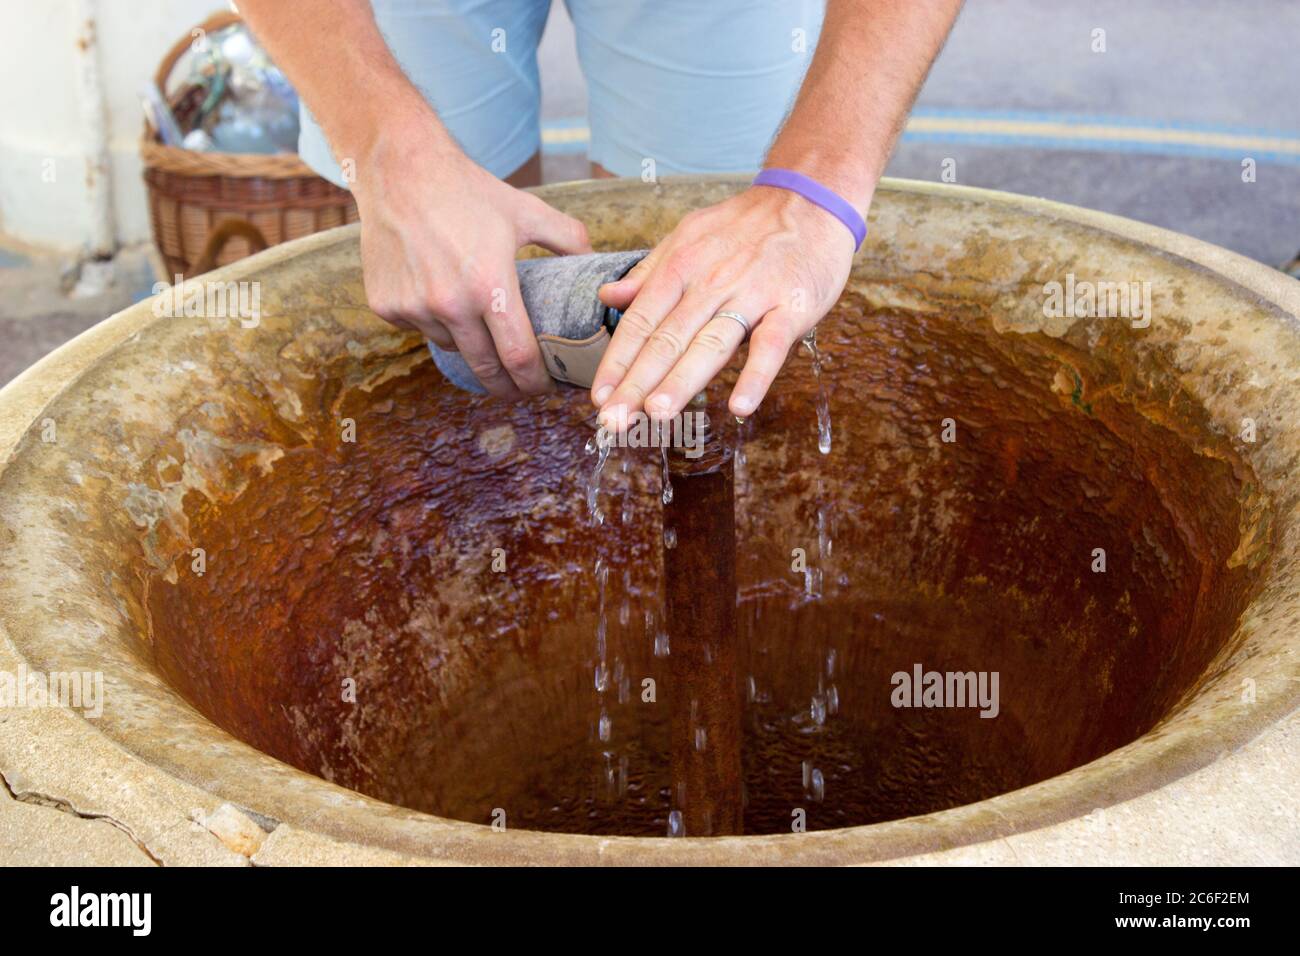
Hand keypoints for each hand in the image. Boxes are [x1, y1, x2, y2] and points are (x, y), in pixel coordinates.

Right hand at [353, 118, 591, 397]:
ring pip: (452, 347)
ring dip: (469, 346)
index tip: (543, 388)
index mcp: (490, 286)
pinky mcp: (387, 306)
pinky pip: (419, 328)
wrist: (399, 169)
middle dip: (506, 386)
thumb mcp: (526, 210)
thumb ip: (569, 239)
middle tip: (519, 387)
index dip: (535, 382)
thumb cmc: (468, 190)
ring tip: (480, 327)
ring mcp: (414, 308)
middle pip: (485, 369)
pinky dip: (433, 322)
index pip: (519, 357)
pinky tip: (439, 295)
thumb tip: (596, 263)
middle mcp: (450, 304)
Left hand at [590, 185, 857, 424]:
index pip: (640, 322)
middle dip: (637, 383)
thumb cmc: (746, 227)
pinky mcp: (791, 306)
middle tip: (614, 420)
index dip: (617, 362)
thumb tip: (608, 297)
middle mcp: (710, 282)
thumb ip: (650, 272)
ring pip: (711, 343)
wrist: (811, 198)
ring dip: (682, 380)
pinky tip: (739, 406)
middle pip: (667, 339)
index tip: (599, 397)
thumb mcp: (689, 237)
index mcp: (681, 266)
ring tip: (656, 413)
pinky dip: (756, 375)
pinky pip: (771, 345)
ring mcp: (752, 295)